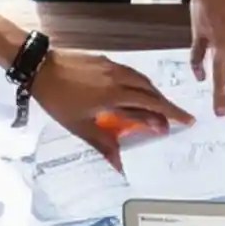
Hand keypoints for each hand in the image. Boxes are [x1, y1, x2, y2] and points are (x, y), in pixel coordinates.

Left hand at [31, 49, 194, 171]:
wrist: (39, 68)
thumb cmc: (57, 99)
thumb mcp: (79, 126)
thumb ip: (103, 144)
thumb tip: (118, 165)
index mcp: (114, 96)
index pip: (150, 106)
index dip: (169, 115)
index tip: (185, 121)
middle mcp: (118, 78)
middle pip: (151, 92)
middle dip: (167, 106)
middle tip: (178, 118)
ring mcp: (112, 67)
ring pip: (142, 80)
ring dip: (155, 94)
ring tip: (160, 107)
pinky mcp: (105, 61)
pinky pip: (131, 73)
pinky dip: (141, 84)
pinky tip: (138, 91)